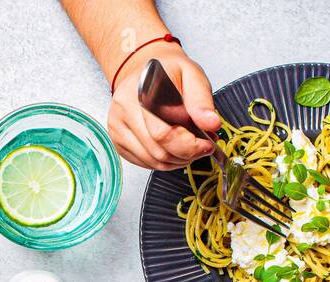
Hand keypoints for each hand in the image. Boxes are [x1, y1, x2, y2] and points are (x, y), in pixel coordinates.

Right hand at [108, 45, 220, 169]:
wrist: (145, 70)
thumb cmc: (168, 73)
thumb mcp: (192, 75)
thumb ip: (202, 101)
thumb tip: (211, 124)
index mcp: (141, 92)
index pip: (163, 134)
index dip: (189, 146)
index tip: (207, 145)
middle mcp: (124, 110)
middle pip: (158, 151)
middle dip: (186, 155)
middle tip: (202, 147)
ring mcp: (117, 128)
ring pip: (152, 161)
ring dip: (176, 161)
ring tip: (190, 147)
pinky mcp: (118, 141)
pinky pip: (144, 163)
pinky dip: (164, 162)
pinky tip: (174, 149)